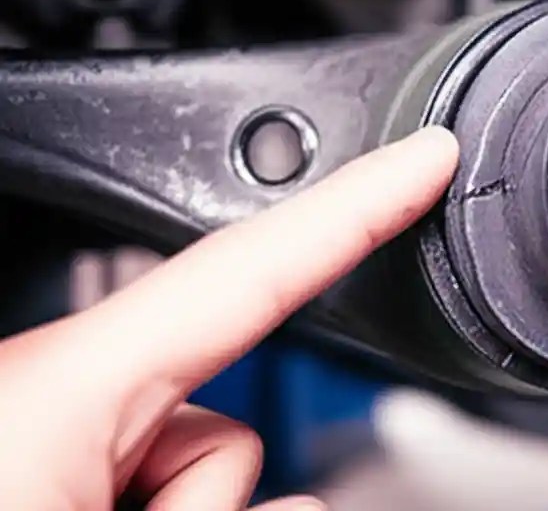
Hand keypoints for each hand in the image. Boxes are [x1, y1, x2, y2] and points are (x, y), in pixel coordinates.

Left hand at [0, 127, 458, 509]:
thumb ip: (247, 509)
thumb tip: (300, 506)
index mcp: (56, 388)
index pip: (246, 268)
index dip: (355, 204)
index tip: (425, 154)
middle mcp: (45, 390)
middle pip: (227, 412)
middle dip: (224, 487)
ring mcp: (42, 427)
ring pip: (196, 455)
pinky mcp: (40, 460)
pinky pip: (149, 473)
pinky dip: (160, 510)